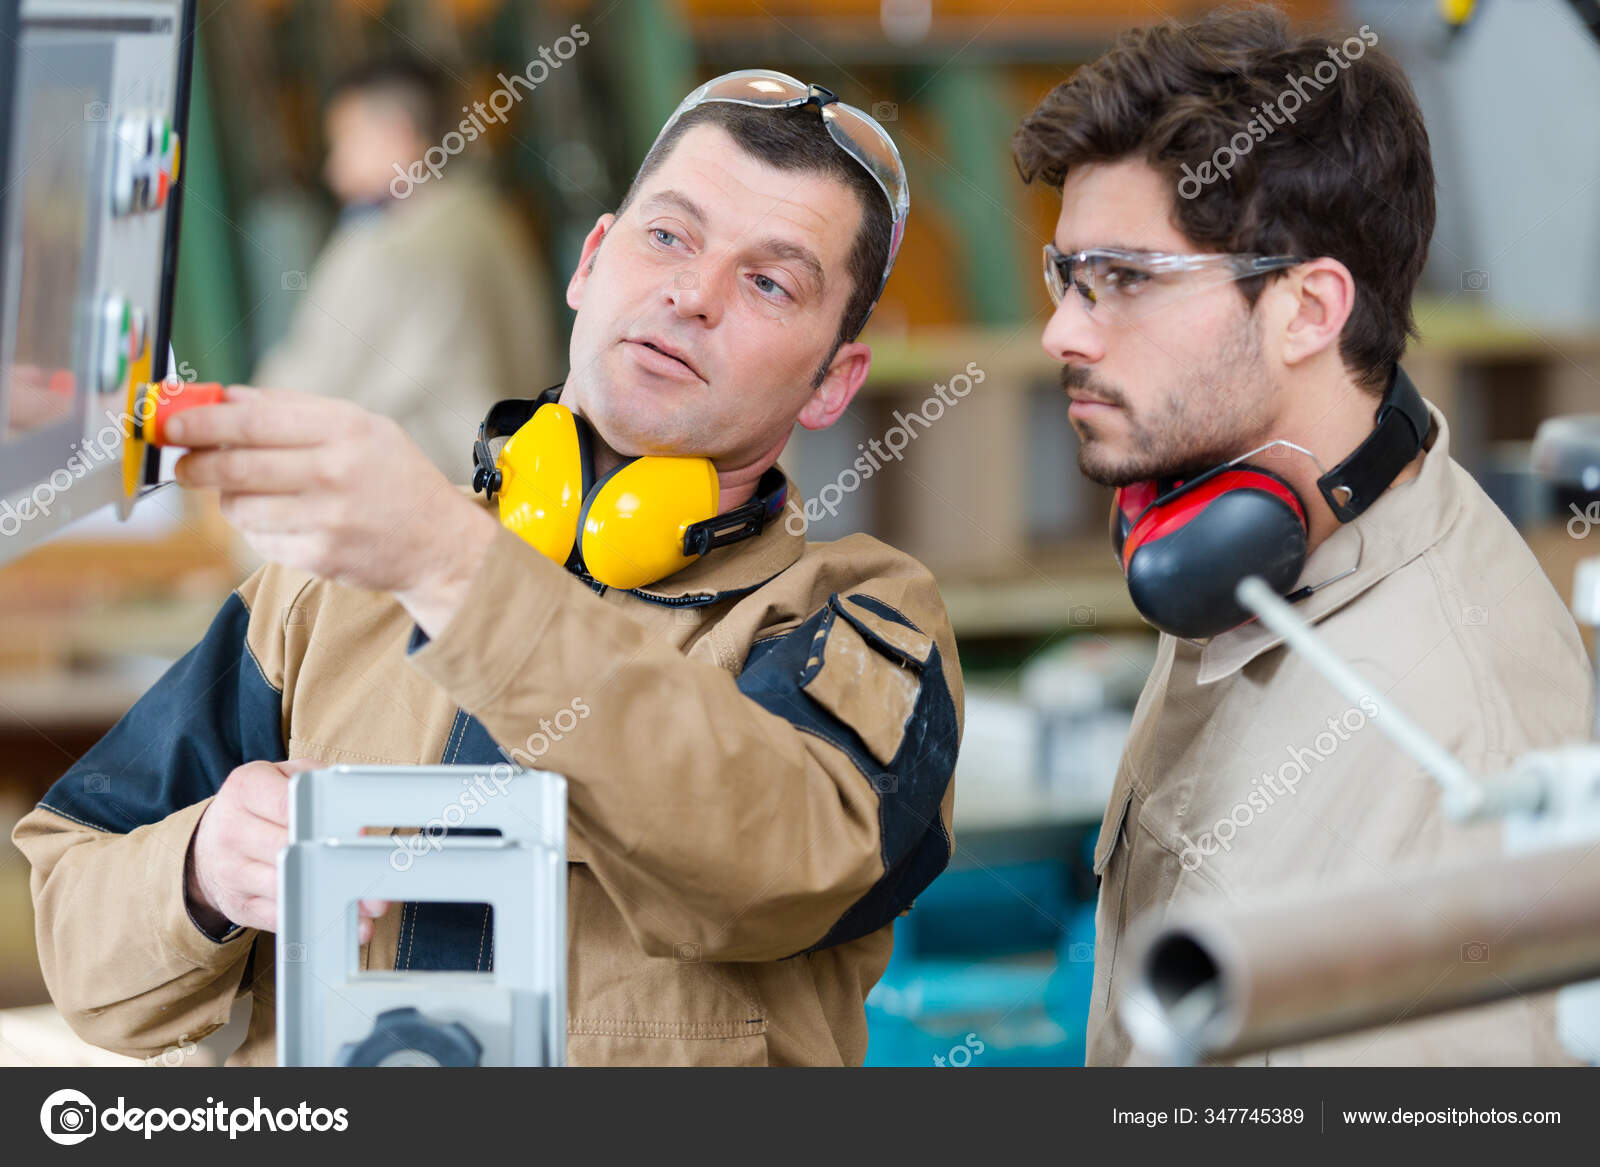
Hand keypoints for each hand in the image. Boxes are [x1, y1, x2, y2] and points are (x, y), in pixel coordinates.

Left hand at [168, 387, 496, 632]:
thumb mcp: (362, 427)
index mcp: (345, 428)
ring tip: (249, 492)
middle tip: (181, 463)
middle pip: (236, 465)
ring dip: (230, 498)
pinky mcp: (319, 556)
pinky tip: (285, 520)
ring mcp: (327, 518)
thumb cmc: (396, 478)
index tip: (170, 423)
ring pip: (240, 506)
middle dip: (196, 463)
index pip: (252, 420)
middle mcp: (335, 471)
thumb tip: (225, 398)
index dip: (201, 421)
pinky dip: (259, 528)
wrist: (441, 545)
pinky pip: (260, 539)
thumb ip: (294, 409)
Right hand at [186, 758, 388, 942]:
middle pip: (289, 850)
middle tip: (377, 876)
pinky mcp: (239, 905)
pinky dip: (316, 923)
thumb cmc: (261, 806)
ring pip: (286, 887)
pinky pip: (281, 918)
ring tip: (370, 904)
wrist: (206, 845)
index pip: (288, 804)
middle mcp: (233, 830)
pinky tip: (347, 923)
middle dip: (336, 864)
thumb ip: (322, 785)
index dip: (326, 820)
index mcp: (246, 788)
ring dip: (333, 898)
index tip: (358, 835)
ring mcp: (232, 872)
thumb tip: (358, 819)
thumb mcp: (285, 778)